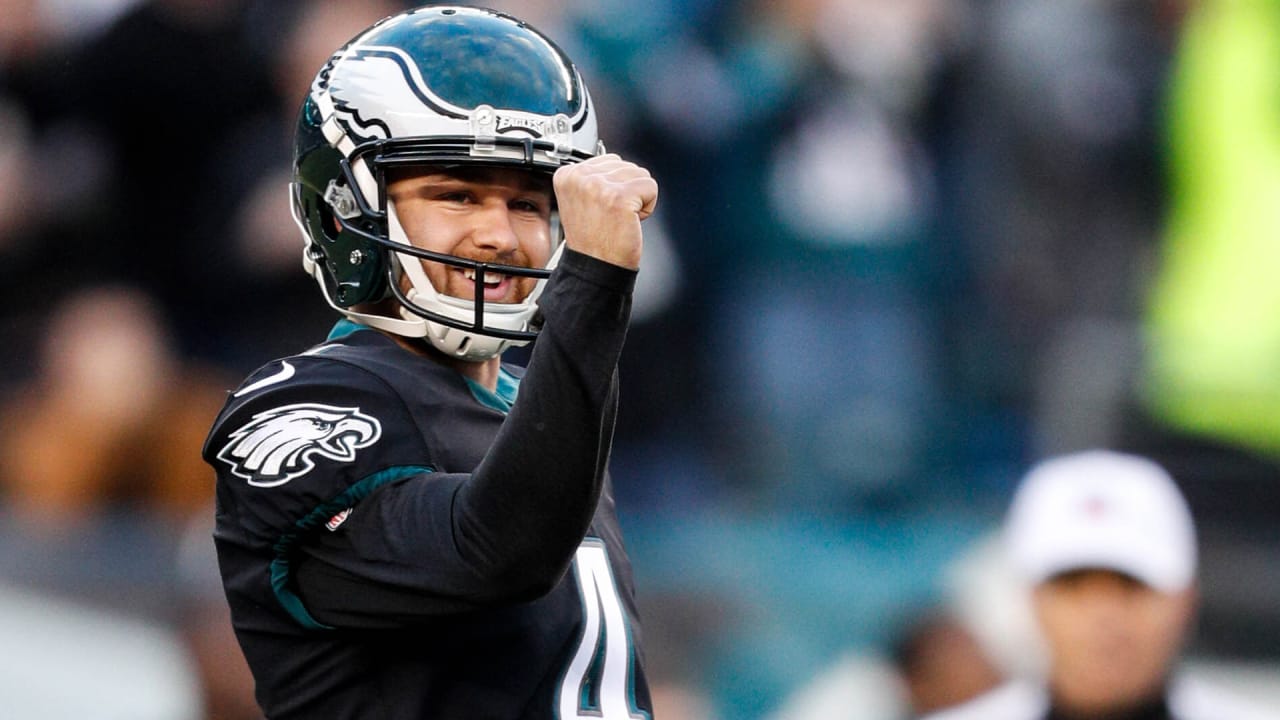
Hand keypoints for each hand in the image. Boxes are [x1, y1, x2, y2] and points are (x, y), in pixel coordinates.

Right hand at [553, 154, 657, 269]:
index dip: (613, 186)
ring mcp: (599, 186)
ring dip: (637, 198)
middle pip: (626, 165)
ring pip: (640, 174)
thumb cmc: (592, 239)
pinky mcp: (620, 197)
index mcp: (567, 175)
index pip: (609, 160)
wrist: (595, 266)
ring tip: (619, 218)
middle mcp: (580, 177)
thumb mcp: (580, 199)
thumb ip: (593, 177)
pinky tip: (630, 221)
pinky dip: (647, 207)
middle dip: (627, 191)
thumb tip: (616, 164)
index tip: (601, 206)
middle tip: (611, 215)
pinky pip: (651, 187)